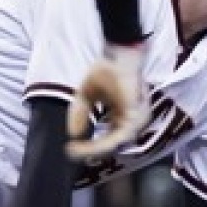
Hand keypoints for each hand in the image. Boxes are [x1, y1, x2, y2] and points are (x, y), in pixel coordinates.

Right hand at [65, 43, 149, 159]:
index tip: (69, 149)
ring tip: (72, 150)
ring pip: (113, 146)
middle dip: (89, 152)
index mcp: (124, 117)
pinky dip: (98, 144)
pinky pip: (117, 138)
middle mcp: (133, 121)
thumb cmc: (107, 71)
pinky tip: (82, 144)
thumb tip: (73, 134)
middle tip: (70, 152)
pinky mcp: (135, 117)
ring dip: (91, 150)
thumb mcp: (87, 95)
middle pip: (111, 146)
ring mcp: (137, 120)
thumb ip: (80, 113)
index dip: (89, 148)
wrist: (119, 55)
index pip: (109, 140)